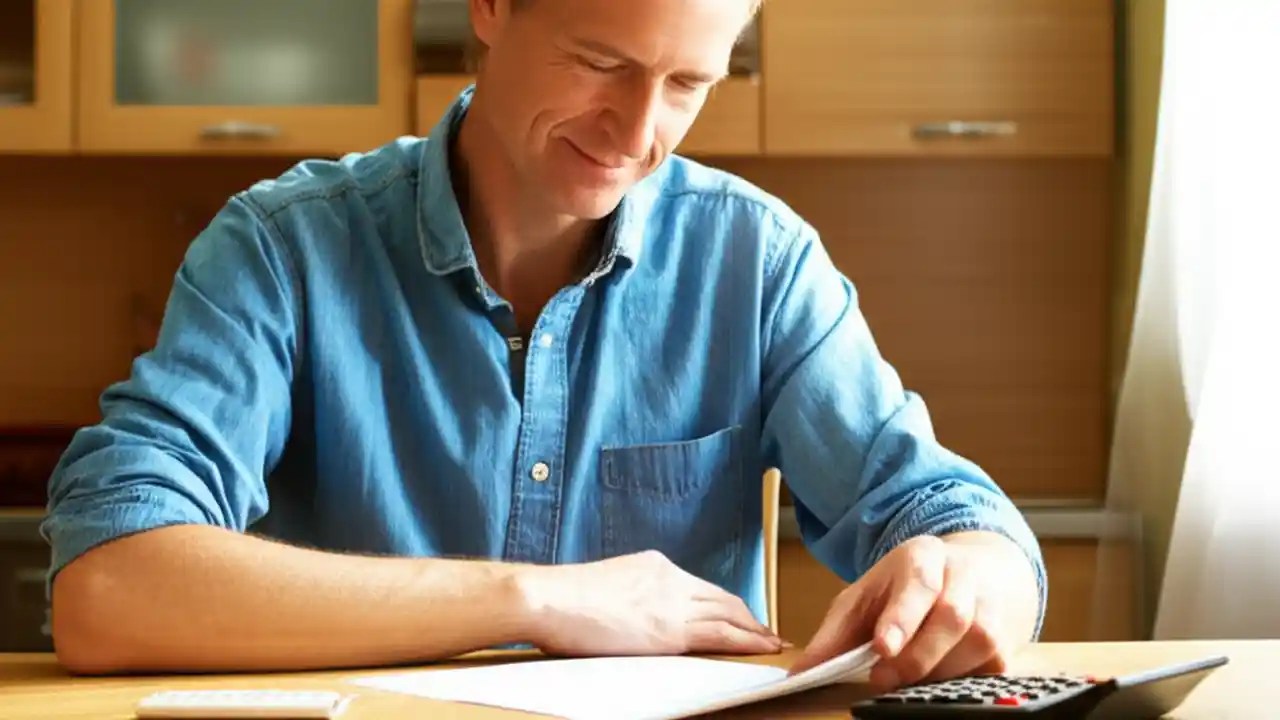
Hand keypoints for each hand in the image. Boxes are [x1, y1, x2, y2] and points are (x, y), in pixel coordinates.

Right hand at [515, 550, 784, 656]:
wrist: (549, 599)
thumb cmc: (561, 601)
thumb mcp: (606, 587)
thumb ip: (629, 598)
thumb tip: (631, 617)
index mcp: (654, 566)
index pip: (701, 587)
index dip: (725, 603)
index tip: (739, 615)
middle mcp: (670, 579)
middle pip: (723, 598)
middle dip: (748, 616)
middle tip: (767, 631)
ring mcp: (672, 603)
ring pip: (729, 615)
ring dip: (755, 630)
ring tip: (773, 643)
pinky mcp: (670, 630)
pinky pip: (720, 635)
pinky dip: (747, 641)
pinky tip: (762, 648)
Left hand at [788, 533, 1038, 689]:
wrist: (971, 572)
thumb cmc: (907, 587)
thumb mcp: (865, 596)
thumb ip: (834, 633)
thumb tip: (802, 671)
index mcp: (924, 556)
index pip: (918, 586)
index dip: (902, 618)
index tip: (882, 647)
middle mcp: (965, 576)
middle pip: (953, 616)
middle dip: (916, 654)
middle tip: (883, 678)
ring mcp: (992, 605)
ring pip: (978, 642)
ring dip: (939, 669)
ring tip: (908, 679)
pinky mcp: (1007, 639)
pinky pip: (991, 665)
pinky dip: (962, 678)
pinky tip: (938, 677)